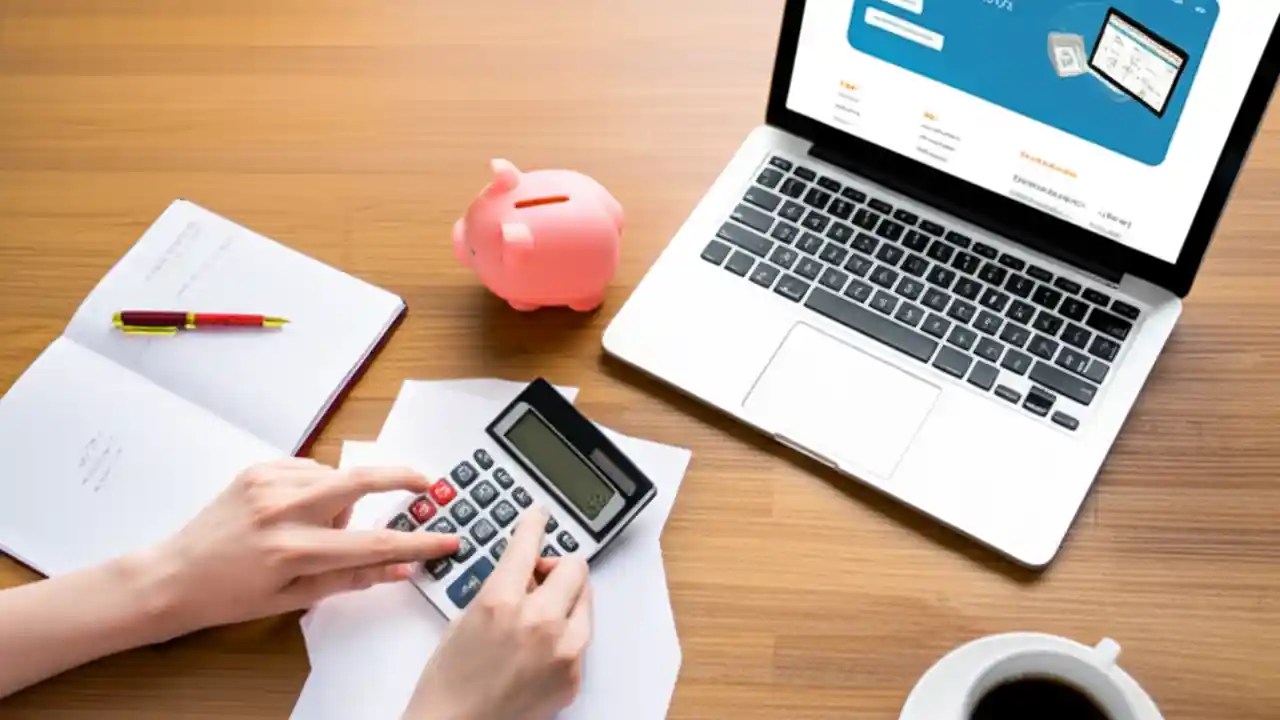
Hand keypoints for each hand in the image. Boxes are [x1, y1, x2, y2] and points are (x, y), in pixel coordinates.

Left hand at [142, 458, 459, 635]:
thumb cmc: (232, 596)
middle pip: (360, 483)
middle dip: (400, 478)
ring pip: (335, 477)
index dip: (417, 543)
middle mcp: (282, 511)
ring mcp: (268, 484)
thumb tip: (400, 568)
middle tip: (426, 483)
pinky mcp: (258, 469)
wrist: (175, 575)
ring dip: (343, 496)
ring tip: (319, 526)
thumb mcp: (294, 598)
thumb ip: (351, 578)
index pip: (371, 544)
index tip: (447, 539)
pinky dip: (317, 486)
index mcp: (293, 551)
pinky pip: (310, 469)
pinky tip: (297, 510)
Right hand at [405, 507, 592, 719]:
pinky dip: (565, 635)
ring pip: (585, 601)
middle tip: (540, 574)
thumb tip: (525, 572)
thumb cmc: (449, 681)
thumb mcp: (465, 617)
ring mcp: (563, 652)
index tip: (539, 518)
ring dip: (566, 599)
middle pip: (574, 567)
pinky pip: (581, 638)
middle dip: (556, 566)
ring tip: (541, 613)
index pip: (529, 543)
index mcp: (503, 601)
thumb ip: (501, 587)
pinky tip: (539, 648)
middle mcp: (540, 623)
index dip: (535, 525)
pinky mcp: (574, 676)